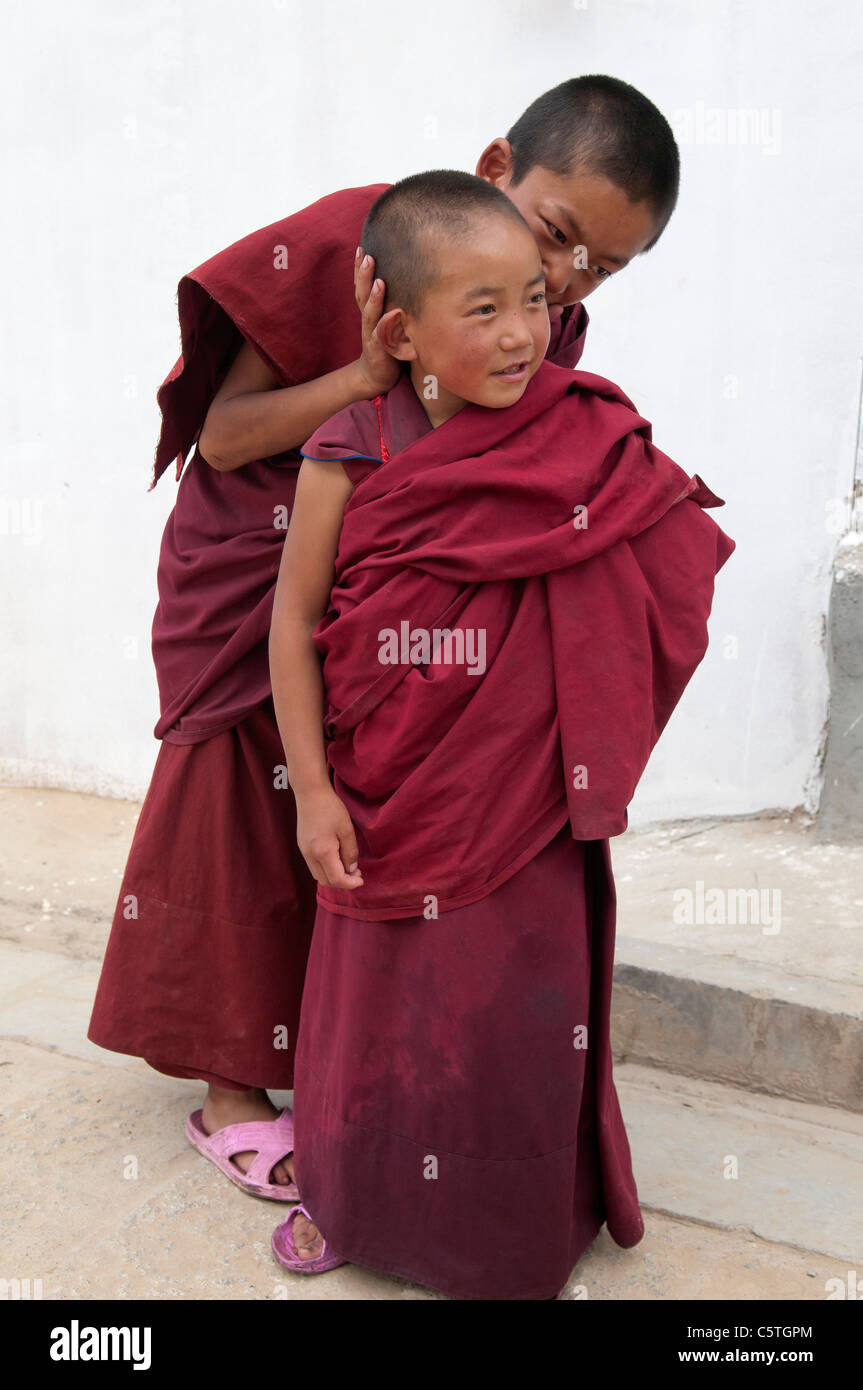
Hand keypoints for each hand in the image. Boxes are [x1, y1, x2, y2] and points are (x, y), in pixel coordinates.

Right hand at [296, 783, 363, 889]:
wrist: (310, 793)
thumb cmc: (330, 808)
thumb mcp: (347, 829)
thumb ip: (350, 852)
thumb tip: (352, 869)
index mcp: (323, 852)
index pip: (336, 879)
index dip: (350, 884)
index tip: (362, 880)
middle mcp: (310, 855)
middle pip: (326, 881)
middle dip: (342, 882)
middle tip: (357, 874)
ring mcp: (304, 851)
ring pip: (318, 875)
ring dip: (333, 877)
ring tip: (348, 867)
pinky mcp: (302, 846)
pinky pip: (314, 866)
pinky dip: (326, 869)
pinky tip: (336, 859)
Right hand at [353, 248, 400, 396]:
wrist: (376, 376)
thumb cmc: (387, 343)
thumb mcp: (391, 320)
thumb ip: (394, 301)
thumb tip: (410, 279)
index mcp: (371, 311)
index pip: (363, 286)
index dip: (361, 268)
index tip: (361, 247)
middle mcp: (369, 320)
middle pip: (362, 294)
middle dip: (364, 275)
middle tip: (367, 255)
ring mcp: (371, 335)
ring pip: (370, 313)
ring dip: (374, 297)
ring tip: (379, 281)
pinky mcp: (379, 350)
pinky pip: (381, 338)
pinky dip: (385, 327)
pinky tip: (391, 316)